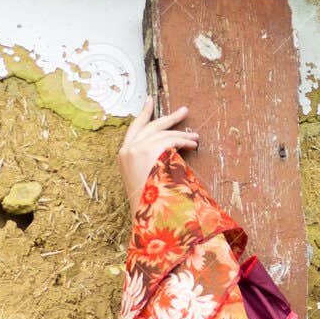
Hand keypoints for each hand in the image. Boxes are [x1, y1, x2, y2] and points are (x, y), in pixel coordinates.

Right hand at [118, 95, 198, 215]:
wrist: (144, 216)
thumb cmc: (146, 203)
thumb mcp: (142, 179)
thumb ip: (148, 163)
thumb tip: (165, 154)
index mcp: (124, 155)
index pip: (134, 128)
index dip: (143, 114)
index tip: (150, 102)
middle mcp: (127, 150)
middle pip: (151, 126)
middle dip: (169, 118)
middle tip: (184, 111)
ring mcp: (136, 149)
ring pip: (163, 133)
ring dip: (182, 135)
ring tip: (195, 137)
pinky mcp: (148, 151)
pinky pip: (169, 140)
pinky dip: (183, 141)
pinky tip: (192, 145)